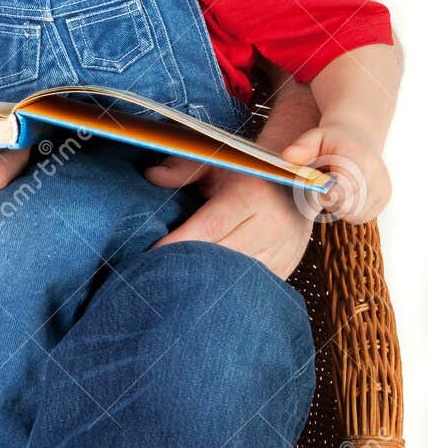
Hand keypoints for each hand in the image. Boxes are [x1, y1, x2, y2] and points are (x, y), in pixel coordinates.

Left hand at [143, 154, 313, 279]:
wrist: (296, 183)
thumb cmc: (247, 172)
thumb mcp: (217, 161)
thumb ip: (183, 168)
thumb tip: (150, 175)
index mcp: (252, 194)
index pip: (210, 226)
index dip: (180, 243)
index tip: (153, 255)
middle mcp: (271, 224)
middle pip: (223, 256)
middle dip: (190, 266)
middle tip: (158, 274)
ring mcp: (283, 248)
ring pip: (239, 276)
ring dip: (210, 280)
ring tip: (181, 283)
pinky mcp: (287, 266)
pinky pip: (253, 284)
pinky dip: (231, 286)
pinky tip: (209, 286)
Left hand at [280, 122, 390, 222]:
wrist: (359, 137)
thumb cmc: (332, 139)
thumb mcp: (314, 137)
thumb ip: (302, 147)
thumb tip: (287, 156)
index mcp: (359, 159)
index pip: (344, 190)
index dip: (328, 196)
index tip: (318, 192)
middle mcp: (376, 175)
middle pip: (349, 207)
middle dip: (332, 203)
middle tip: (323, 190)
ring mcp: (383, 188)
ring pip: (356, 215)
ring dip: (340, 208)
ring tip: (334, 189)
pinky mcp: (384, 198)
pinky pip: (363, 216)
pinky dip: (350, 210)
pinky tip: (344, 195)